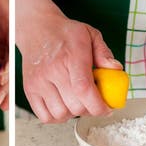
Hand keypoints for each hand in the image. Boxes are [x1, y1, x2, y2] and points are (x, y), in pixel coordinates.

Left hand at [0, 0, 8, 109]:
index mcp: (8, 27)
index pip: (11, 49)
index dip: (8, 64)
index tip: (3, 78)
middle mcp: (6, 41)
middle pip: (9, 66)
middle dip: (7, 84)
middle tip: (0, 101)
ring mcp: (0, 49)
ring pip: (4, 73)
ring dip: (4, 89)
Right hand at [17, 8, 120, 122]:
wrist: (37, 28)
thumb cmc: (65, 33)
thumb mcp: (90, 34)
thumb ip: (104, 52)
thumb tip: (116, 70)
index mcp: (71, 55)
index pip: (84, 89)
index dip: (98, 105)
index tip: (108, 108)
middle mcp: (53, 70)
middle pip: (75, 106)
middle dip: (90, 109)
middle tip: (94, 102)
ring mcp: (39, 82)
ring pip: (61, 114)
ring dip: (73, 113)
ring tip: (77, 100)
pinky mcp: (29, 90)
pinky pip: (45, 116)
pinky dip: (57, 117)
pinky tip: (64, 104)